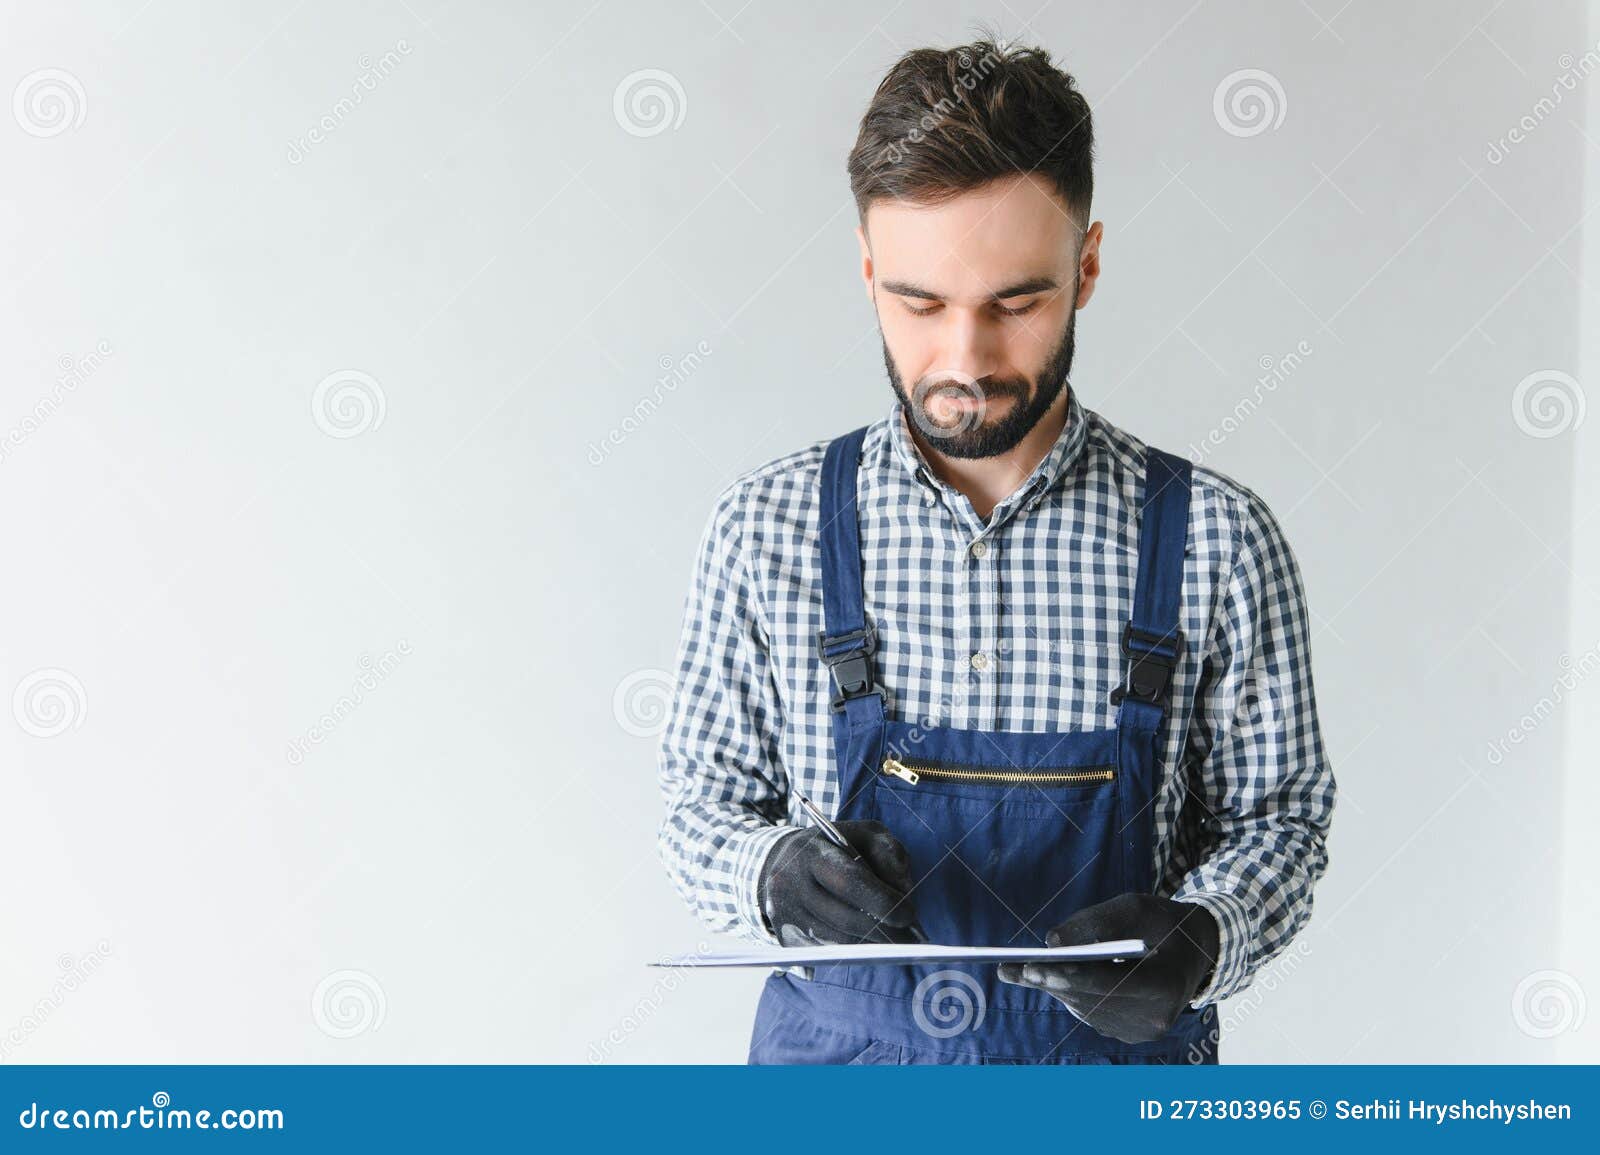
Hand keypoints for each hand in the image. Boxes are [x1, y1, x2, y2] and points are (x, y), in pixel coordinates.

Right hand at [758, 820, 921, 945]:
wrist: (784, 862)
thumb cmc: (834, 847)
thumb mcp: (864, 834)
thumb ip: (889, 854)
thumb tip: (905, 893)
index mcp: (809, 851)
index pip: (849, 881)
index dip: (883, 901)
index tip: (911, 915)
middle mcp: (788, 883)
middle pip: (845, 919)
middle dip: (885, 932)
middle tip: (913, 938)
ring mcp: (783, 914)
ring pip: (838, 942)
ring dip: (873, 945)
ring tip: (897, 941)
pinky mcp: (783, 938)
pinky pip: (827, 953)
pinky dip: (854, 951)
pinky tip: (871, 942)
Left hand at [997, 893, 1219, 1043]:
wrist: (1197, 953)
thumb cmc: (1164, 924)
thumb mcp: (1136, 907)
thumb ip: (1095, 921)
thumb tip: (1051, 942)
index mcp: (1167, 983)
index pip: (1113, 982)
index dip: (1072, 975)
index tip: (1035, 967)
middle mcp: (1158, 1016)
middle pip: (1093, 999)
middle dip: (1050, 982)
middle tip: (1009, 970)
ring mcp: (1145, 1031)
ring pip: (1087, 1009)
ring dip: (1053, 988)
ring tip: (1016, 972)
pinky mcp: (1133, 1034)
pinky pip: (1092, 1014)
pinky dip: (1069, 994)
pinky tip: (1045, 979)